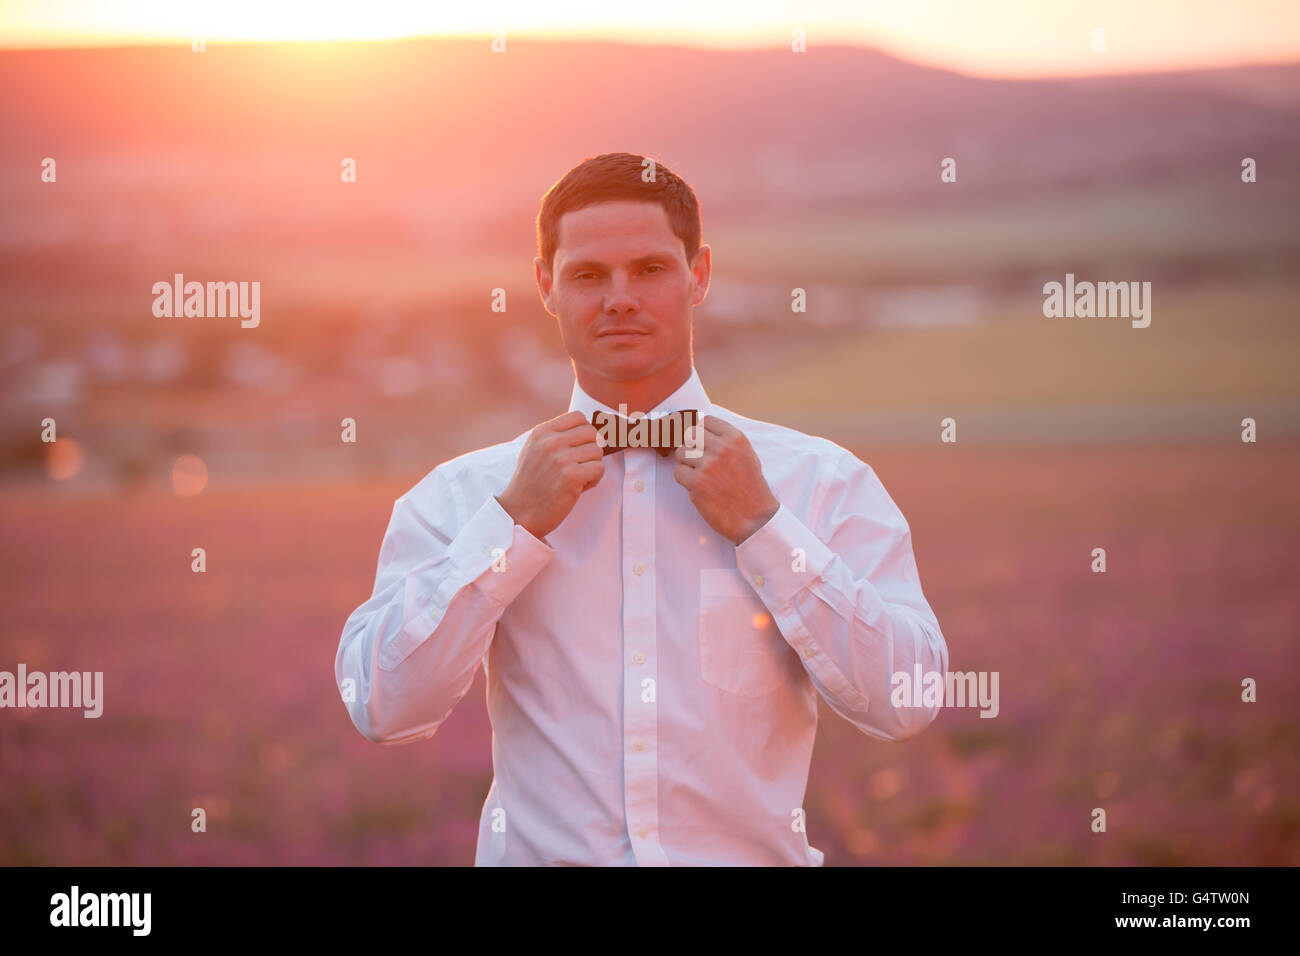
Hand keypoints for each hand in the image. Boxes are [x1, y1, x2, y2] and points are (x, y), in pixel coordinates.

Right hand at [497, 410, 604, 538]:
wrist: (519, 512)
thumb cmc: (531, 483)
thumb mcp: (534, 450)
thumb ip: (555, 436)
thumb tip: (587, 427)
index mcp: (541, 432)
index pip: (579, 417)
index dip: (585, 432)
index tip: (579, 447)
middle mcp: (550, 442)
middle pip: (592, 433)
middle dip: (591, 450)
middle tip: (580, 465)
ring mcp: (560, 459)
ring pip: (598, 451)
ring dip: (592, 466)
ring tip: (576, 478)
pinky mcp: (571, 476)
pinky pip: (599, 468)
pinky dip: (594, 480)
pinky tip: (579, 487)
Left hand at [673, 415, 779, 544]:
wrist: (755, 517)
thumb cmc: (751, 488)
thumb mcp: (747, 455)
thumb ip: (726, 441)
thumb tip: (701, 429)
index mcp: (735, 438)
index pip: (706, 421)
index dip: (701, 433)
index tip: (702, 444)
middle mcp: (722, 448)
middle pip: (690, 434)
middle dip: (691, 447)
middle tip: (698, 461)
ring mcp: (708, 465)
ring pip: (681, 453)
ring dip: (686, 464)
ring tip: (701, 476)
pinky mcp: (697, 483)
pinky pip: (678, 472)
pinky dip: (684, 480)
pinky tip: (699, 488)